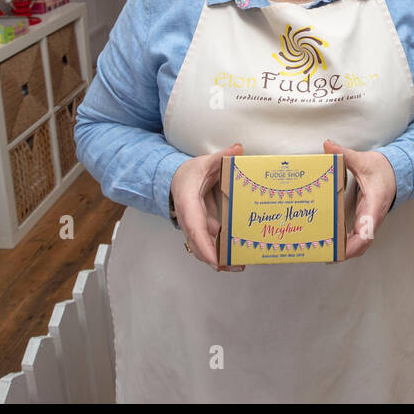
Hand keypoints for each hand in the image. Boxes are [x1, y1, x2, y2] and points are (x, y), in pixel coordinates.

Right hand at [171, 142, 244, 270]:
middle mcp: (188, 219)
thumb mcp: (205, 162)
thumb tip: (238, 148)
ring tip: (238, 265)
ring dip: (219, 259)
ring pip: (202, 248)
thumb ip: (222, 156)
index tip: (215, 259)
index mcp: (188, 203)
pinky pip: (207, 244)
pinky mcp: (200, 229)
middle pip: (198, 245)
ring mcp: (193, 226)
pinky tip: (235, 258)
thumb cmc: (189, 173)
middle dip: (215, 258)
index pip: (194, 227)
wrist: (175, 179)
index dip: (204, 244)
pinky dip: (219, 253)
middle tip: (234, 265)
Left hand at [324, 139, 395, 258]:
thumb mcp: (363, 160)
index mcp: (374, 205)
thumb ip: (344, 154)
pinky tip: (331, 243)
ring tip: (324, 253)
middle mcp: (373, 218)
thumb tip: (327, 145)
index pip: (367, 231)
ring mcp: (370, 221)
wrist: (397, 172)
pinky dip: (346, 244)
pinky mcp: (366, 221)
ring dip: (344, 251)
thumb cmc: (381, 168)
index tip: (339, 251)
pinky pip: (357, 238)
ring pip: (360, 244)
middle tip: (323, 254)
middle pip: (361, 245)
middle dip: (344, 253)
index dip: (353, 244)